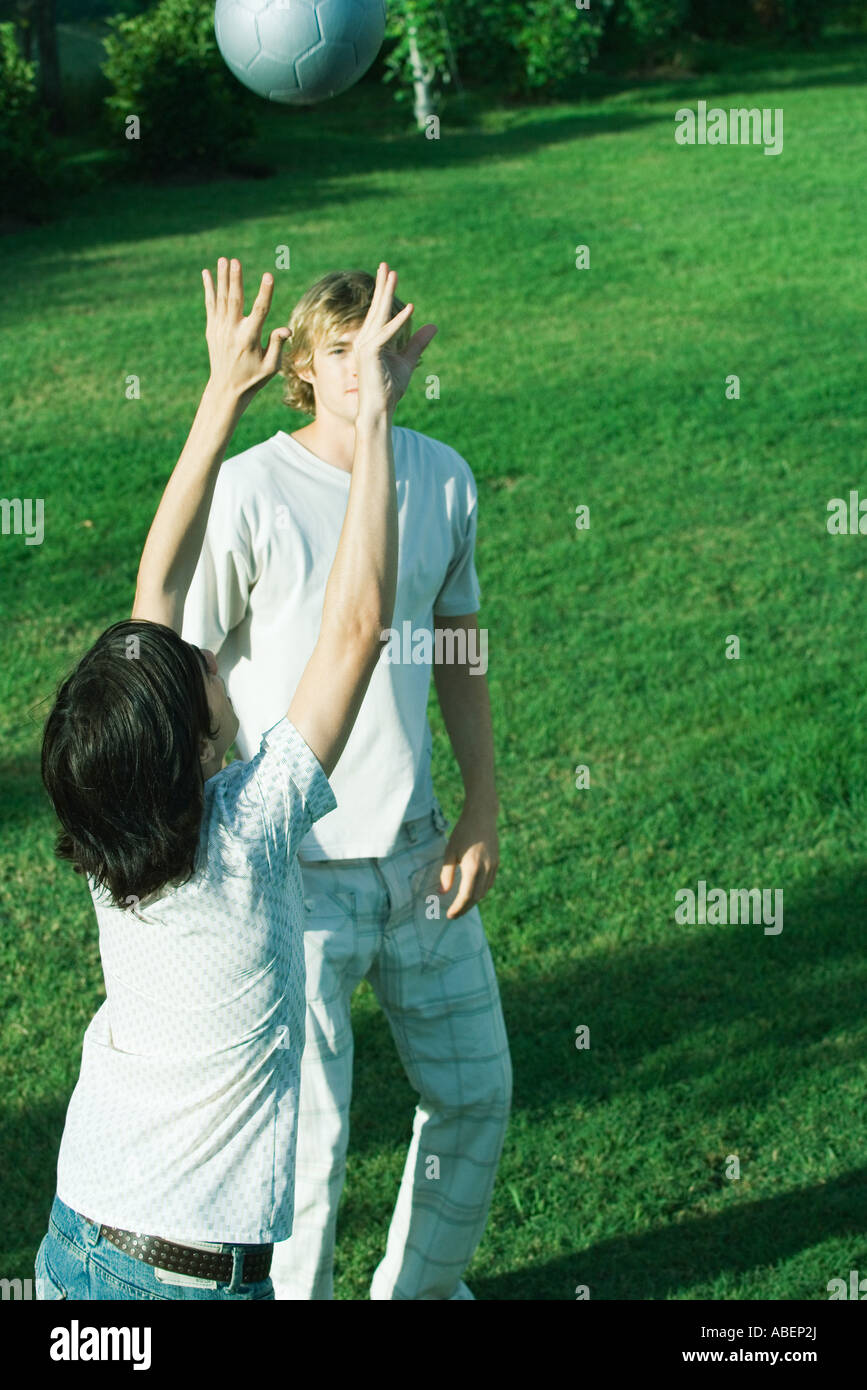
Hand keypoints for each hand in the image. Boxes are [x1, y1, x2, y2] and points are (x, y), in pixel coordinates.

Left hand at [201, 257, 289, 409]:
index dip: (265, 292)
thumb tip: (286, 330)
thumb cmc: (254, 378)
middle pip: (235, 300)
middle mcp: (232, 331)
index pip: (259, 311)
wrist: (226, 388)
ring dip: (222, 278)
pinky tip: (206, 273)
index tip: (269, 275)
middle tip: (235, 261)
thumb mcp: (271, 366)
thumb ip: (277, 345)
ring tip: (224, 260)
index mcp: (249, 339)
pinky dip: (208, 289)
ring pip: (221, 299)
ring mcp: (219, 329)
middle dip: (235, 279)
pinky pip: (210, 305)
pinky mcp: (212, 329)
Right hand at [353, 261, 436, 418]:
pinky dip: (398, 322)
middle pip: (375, 308)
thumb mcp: (407, 361)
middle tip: (386, 265)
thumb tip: (433, 326)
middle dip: (382, 286)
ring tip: (393, 275)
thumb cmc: (389, 389)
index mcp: (372, 340)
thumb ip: (417, 343)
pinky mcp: (370, 356)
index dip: (383, 293)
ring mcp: (365, 347)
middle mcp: (365, 340)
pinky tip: (411, 309)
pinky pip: (386, 334)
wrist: (379, 410)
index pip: (378, 312)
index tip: (389, 274)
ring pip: (378, 315)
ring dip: (386, 295)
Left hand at [438, 804, 498, 919]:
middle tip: (454, 915)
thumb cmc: (462, 832)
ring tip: (461, 906)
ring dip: (473, 901)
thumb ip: (446, 874)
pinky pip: (489, 883)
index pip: (466, 896)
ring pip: (484, 892)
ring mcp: (493, 867)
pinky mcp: (496, 863)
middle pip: (476, 897)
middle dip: (465, 908)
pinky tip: (472, 893)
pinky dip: (480, 892)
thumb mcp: (450, 852)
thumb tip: (441, 892)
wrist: (482, 816)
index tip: (449, 915)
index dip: (457, 908)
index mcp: (473, 867)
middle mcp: (486, 870)